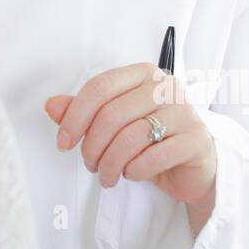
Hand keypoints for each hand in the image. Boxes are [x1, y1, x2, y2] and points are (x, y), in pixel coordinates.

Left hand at [44, 61, 216, 208]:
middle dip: (92, 146)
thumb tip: (51, 105)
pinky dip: (135, 171)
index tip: (63, 142)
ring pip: (131, 137)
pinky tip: (132, 174)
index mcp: (143, 74)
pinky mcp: (196, 140)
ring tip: (107, 175)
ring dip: (111, 163)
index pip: (100, 87)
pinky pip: (154, 156)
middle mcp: (166, 87)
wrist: (194, 165)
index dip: (75, 117)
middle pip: (112, 114)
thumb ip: (84, 111)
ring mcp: (184, 112)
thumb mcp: (116, 123)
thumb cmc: (153, 138)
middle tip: (90, 164)